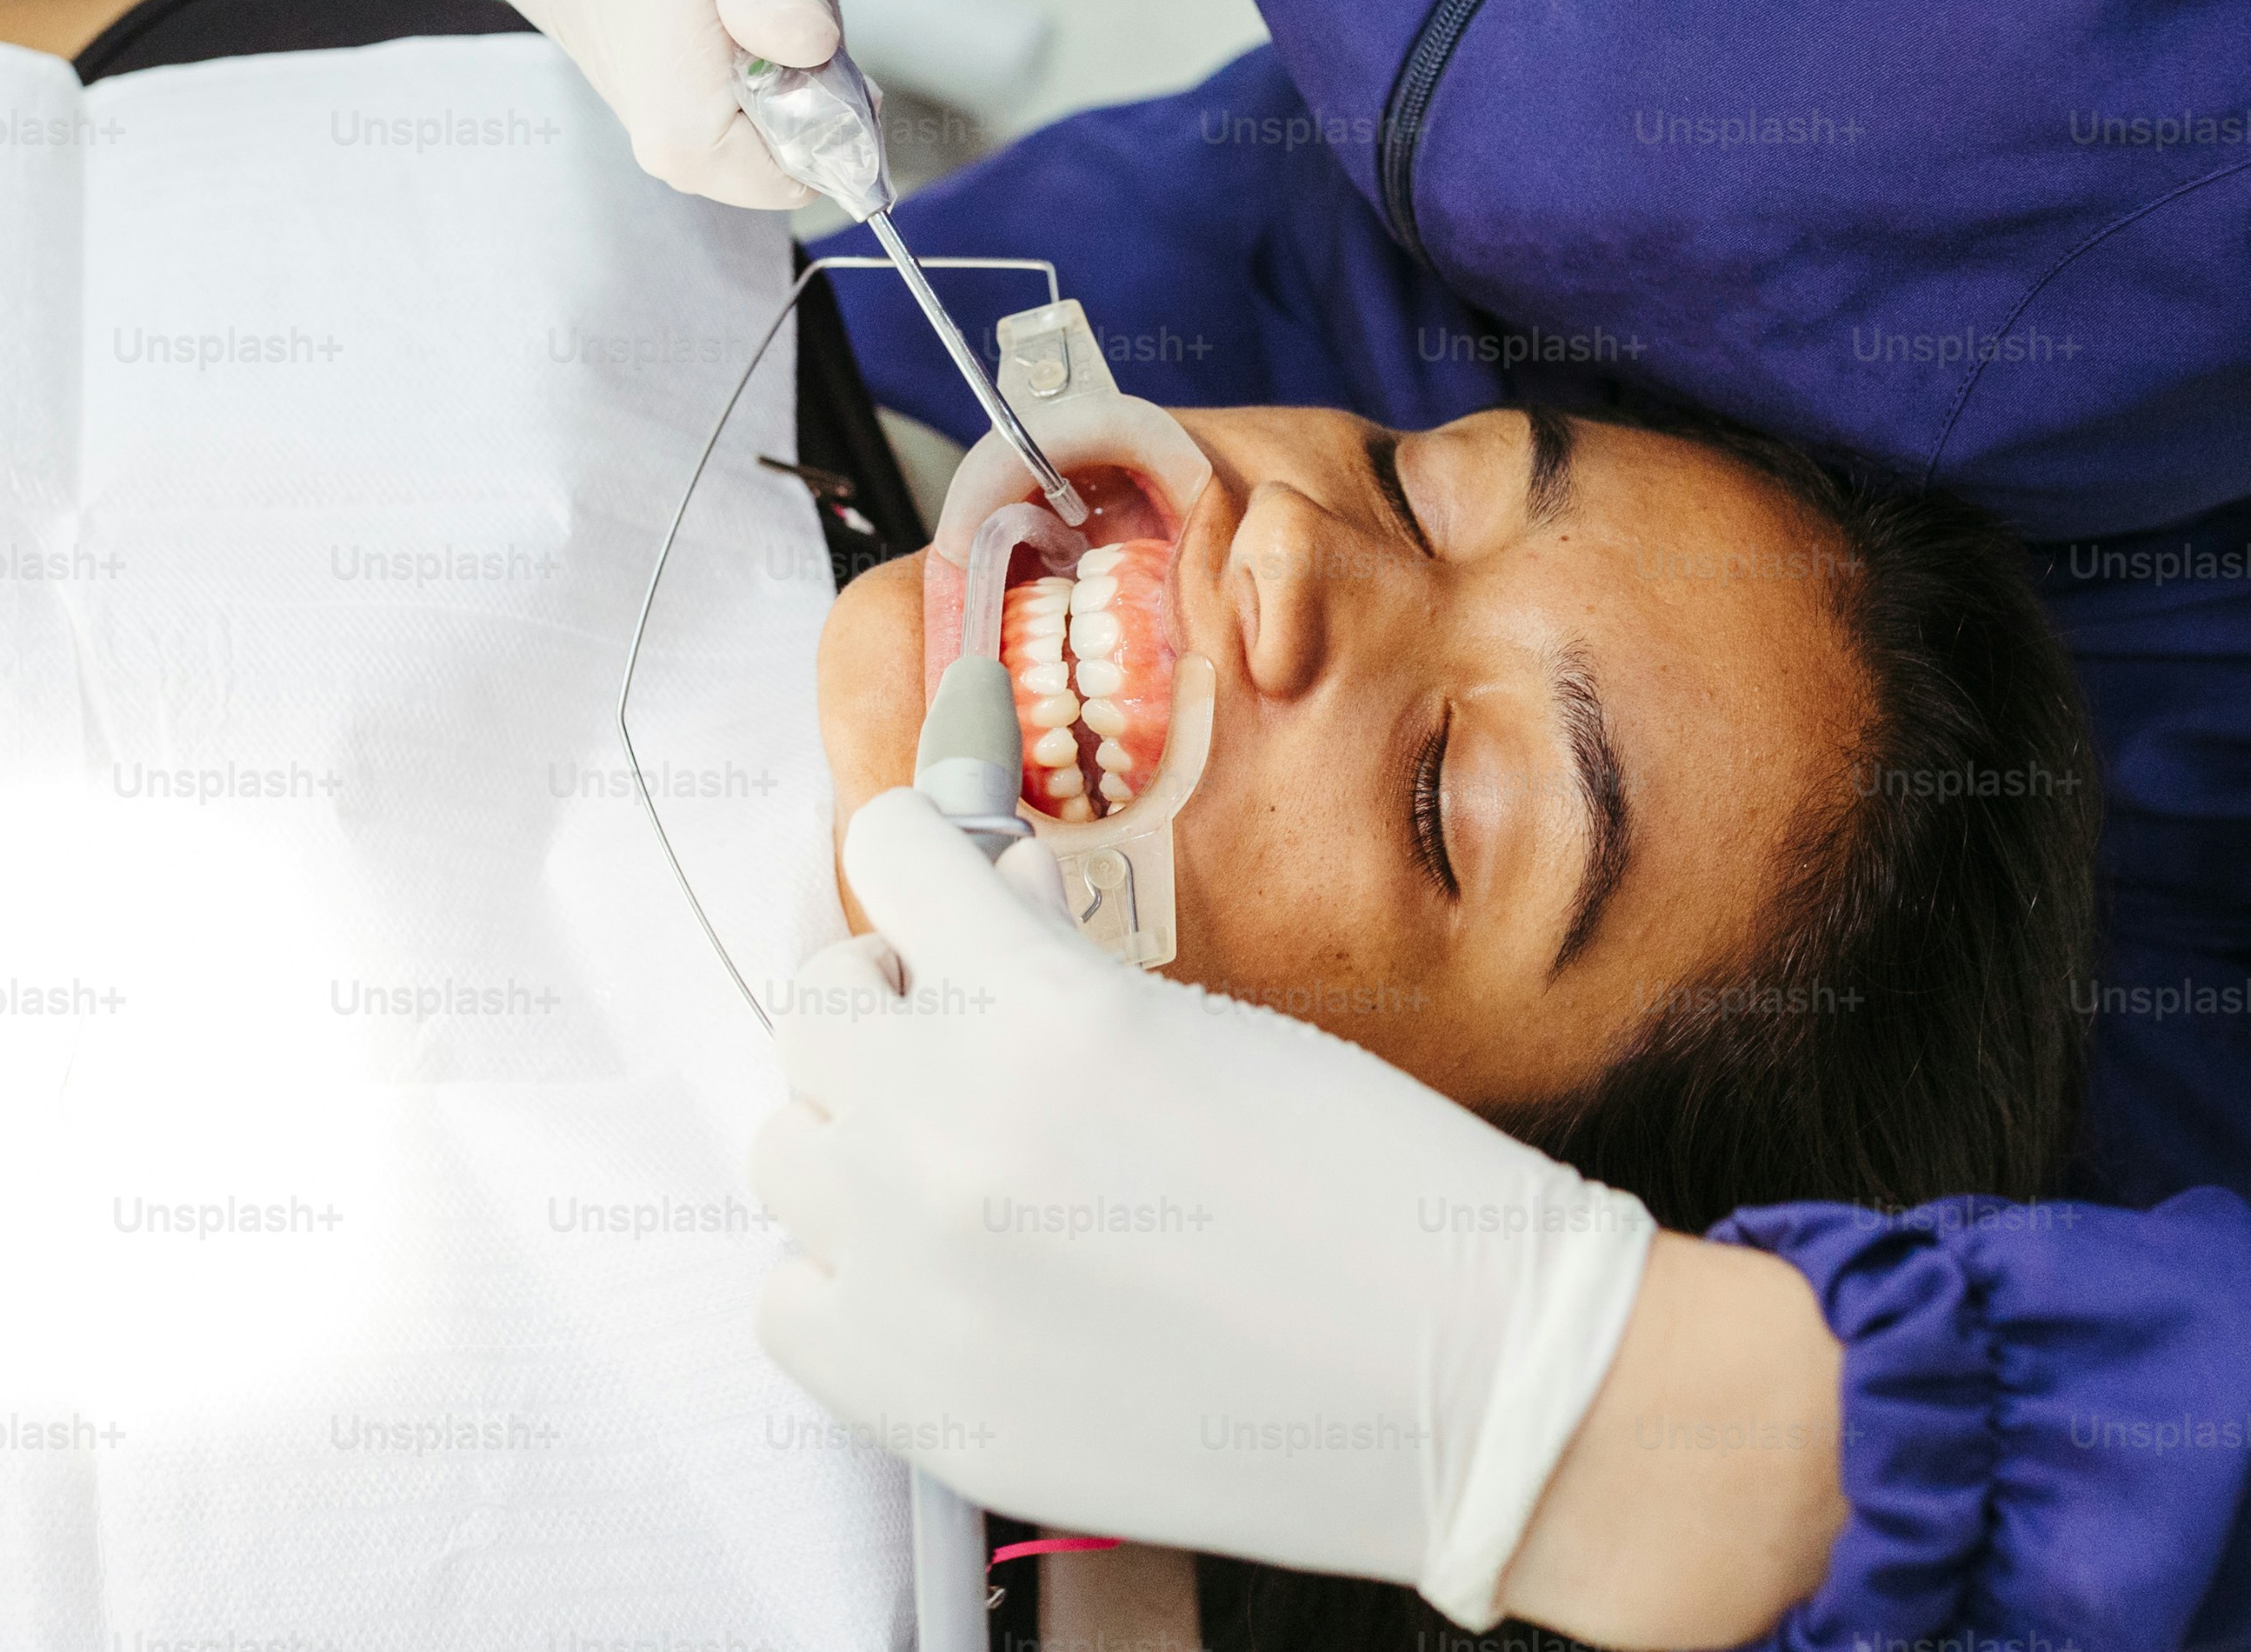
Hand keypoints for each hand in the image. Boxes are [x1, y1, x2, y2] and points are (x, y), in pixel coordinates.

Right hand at [470, 0, 883, 206]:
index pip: (683, 136)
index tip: (841, 116)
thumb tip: (790, 52)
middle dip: (753, 103)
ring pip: (633, 81)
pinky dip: (669, 25)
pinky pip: (604, 35)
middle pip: (660, 115)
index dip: (770, 159)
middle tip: (816, 16)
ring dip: (711, 62)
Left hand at [750, 791, 1657, 1631]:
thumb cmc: (1370, 1189)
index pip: (889, 851)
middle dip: (889, 998)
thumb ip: (1063, 956)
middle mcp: (947, 1131)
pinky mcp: (915, 1398)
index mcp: (1039, 1009)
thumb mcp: (1210, 1020)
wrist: (1464, 1386)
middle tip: (964, 1028)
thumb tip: (986, 891)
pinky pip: (790, 1303)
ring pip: (787, 1150)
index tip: (956, 891)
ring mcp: (912, 1274)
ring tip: (961, 1157)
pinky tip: (941, 1273)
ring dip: (861, 1133)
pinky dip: (846, 1278)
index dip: (931, 860)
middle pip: (815, 1007)